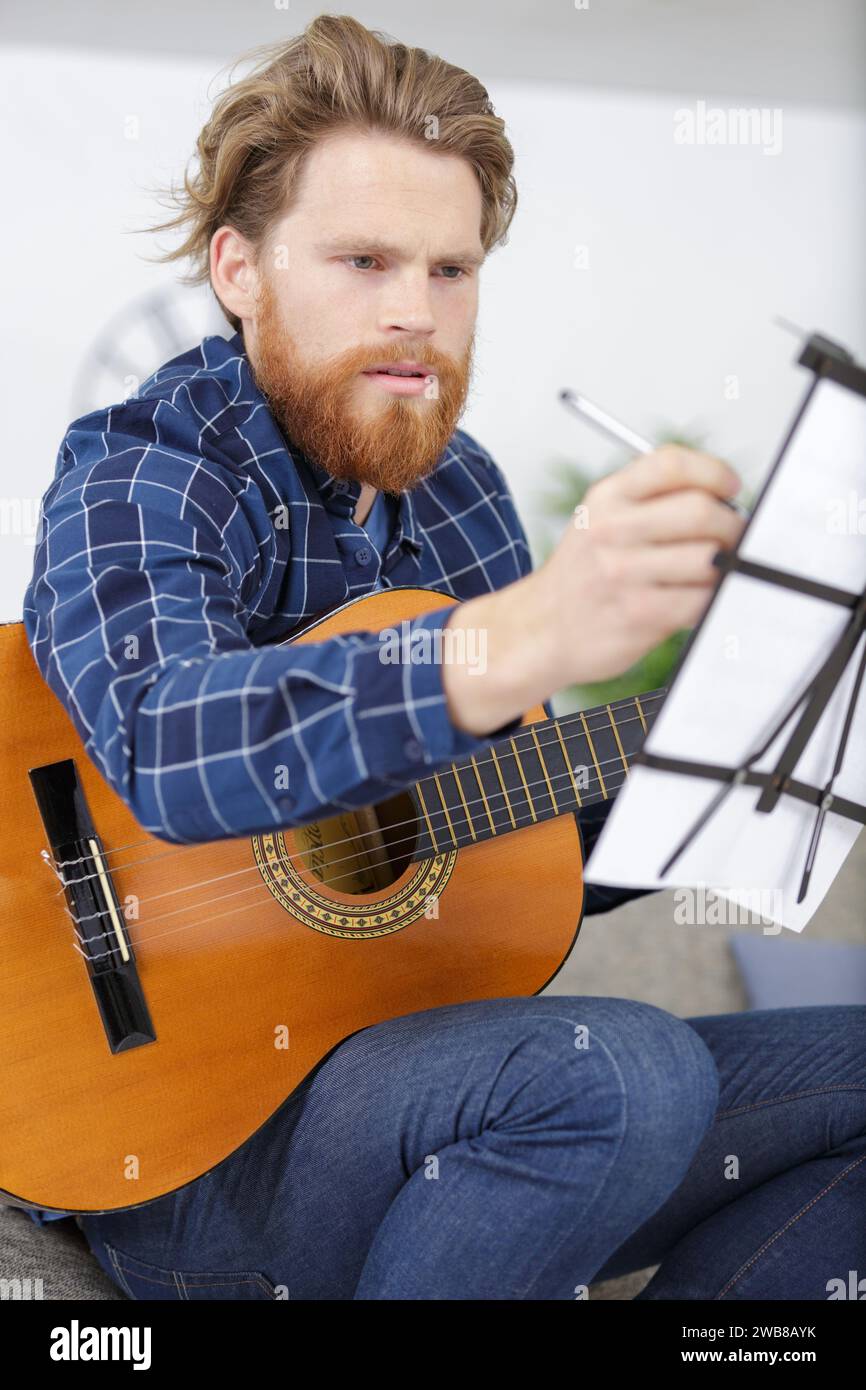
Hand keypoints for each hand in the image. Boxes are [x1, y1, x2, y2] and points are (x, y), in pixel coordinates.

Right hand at [536, 444, 744, 685]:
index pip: (672, 464)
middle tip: (733, 538)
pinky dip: (710, 600)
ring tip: (712, 573)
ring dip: (724, 567)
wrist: (541, 629)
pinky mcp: (638, 615)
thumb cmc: (585, 574)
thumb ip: (652, 499)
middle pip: (700, 511)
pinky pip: (700, 601)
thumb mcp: (600, 518)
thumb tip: (725, 501)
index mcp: (606, 497)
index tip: (729, 489)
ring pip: (708, 559)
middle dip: (732, 526)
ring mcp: (622, 574)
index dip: (714, 473)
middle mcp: (610, 530)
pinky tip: (695, 599)